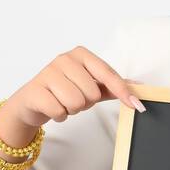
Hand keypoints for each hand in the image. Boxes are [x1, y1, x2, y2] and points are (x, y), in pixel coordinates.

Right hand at [6, 45, 143, 128]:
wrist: (31, 102)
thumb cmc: (63, 91)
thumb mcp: (90, 87)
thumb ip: (113, 86)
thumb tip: (138, 86)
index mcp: (80, 55)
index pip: (107, 73)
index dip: (122, 91)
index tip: (135, 104)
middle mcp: (64, 59)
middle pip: (91, 93)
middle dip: (85, 103)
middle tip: (74, 98)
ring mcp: (48, 72)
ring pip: (76, 102)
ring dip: (72, 110)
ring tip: (63, 102)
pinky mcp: (35, 90)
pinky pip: (59, 111)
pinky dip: (59, 115)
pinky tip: (52, 108)